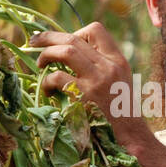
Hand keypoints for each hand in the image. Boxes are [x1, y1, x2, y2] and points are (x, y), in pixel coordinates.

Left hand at [29, 22, 150, 147]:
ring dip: (47, 55)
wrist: (131, 136)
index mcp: (117, 59)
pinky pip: (58, 78)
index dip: (74, 33)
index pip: (95, 30)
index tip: (63, 44)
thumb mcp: (118, 81)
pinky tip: (47, 91)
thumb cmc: (120, 111)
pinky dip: (47, 82)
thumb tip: (68, 55)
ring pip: (66, 51)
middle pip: (74, 38)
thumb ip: (100, 66)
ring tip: (40, 65)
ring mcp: (97, 79)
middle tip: (34, 41)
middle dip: (49, 37)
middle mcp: (108, 65)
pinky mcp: (85, 96)